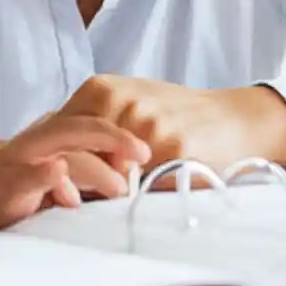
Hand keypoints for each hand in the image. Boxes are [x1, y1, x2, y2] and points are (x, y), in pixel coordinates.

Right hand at [0, 115, 149, 227]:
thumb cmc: (8, 181)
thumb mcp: (53, 173)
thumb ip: (85, 171)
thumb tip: (126, 178)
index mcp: (53, 133)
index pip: (94, 127)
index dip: (124, 137)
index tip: (149, 154)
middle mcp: (40, 139)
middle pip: (83, 129)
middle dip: (117, 139)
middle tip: (144, 155)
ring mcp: (22, 159)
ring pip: (63, 150)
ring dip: (94, 167)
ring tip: (118, 187)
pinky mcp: (7, 181)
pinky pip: (31, 175)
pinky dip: (49, 178)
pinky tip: (63, 184)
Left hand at [56, 75, 285, 174]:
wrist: (234, 118)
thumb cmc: (175, 116)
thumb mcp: (128, 107)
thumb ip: (91, 127)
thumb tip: (51, 162)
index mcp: (101, 90)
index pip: (58, 135)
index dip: (59, 164)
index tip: (63, 182)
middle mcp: (121, 102)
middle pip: (79, 159)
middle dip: (83, 181)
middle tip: (89, 194)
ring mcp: (147, 124)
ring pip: (109, 176)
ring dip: (112, 191)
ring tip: (127, 190)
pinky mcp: (174, 148)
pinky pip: (144, 186)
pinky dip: (142, 195)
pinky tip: (153, 189)